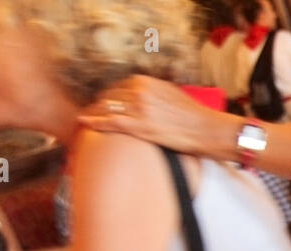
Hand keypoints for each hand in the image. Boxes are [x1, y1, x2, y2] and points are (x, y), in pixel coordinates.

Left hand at [78, 76, 229, 156]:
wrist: (206, 129)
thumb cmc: (193, 115)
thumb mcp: (171, 93)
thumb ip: (153, 91)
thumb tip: (142, 95)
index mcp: (146, 82)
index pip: (118, 87)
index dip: (110, 96)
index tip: (106, 103)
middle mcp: (139, 91)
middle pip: (109, 97)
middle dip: (100, 104)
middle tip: (94, 112)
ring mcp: (138, 109)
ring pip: (107, 108)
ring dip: (95, 113)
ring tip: (88, 119)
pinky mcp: (139, 126)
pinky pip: (110, 122)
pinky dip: (95, 122)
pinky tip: (84, 122)